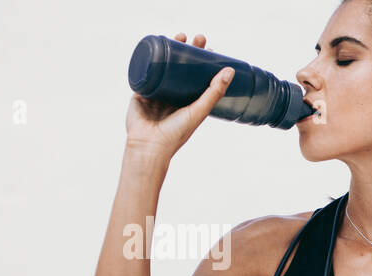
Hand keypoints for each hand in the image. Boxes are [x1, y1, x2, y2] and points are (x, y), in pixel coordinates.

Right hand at [125, 33, 233, 161]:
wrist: (148, 145)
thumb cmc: (176, 132)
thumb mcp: (198, 110)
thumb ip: (213, 92)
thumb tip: (230, 71)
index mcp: (189, 101)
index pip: (199, 76)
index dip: (204, 61)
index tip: (210, 47)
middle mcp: (174, 95)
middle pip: (183, 67)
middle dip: (189, 50)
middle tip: (197, 37)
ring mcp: (157, 91)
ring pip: (165, 65)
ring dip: (171, 49)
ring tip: (180, 35)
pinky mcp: (141, 90)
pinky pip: (145, 70)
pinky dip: (150, 57)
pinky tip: (156, 43)